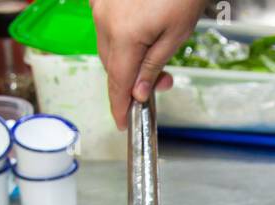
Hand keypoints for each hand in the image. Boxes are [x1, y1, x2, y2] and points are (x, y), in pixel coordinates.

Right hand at [92, 0, 204, 128]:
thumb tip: (137, 93)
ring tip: (157, 53)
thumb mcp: (175, 36)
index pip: (118, 83)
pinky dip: (120, 38)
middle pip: (111, 66)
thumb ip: (152, 67)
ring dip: (127, 59)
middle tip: (163, 81)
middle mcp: (104, 20)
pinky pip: (106, 26)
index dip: (120, 107)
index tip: (123, 123)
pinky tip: (143, 34)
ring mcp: (99, 6)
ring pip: (107, 46)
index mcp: (123, 36)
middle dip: (132, 81)